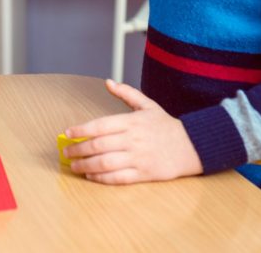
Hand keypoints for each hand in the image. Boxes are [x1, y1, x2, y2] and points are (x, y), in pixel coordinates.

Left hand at [62, 79, 203, 183]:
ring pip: (106, 163)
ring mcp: (139, 158)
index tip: (67, 133)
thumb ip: (126, 93)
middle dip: (78, 150)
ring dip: (86, 166)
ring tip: (74, 166)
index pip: (99, 125)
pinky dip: (102, 178)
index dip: (81, 130)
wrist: (193, 146)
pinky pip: (119, 178)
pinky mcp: (145, 174)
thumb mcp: (147, 105)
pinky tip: (91, 176)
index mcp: (131, 122)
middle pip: (98, 146)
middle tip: (66, 152)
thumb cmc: (166, 125)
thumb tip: (108, 82)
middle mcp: (133, 140)